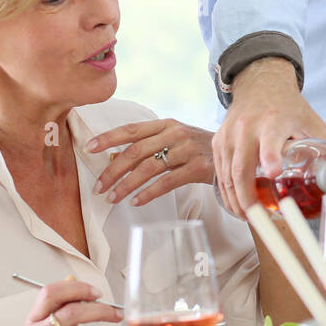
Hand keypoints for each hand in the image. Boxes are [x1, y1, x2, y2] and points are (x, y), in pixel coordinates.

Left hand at [87, 119, 214, 205]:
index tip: (89, 148)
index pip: (131, 130)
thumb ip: (150, 145)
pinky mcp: (198, 168)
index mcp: (166, 124)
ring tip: (113, 198)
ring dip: (127, 185)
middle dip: (113, 170)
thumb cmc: (199, 149)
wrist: (236, 154)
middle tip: (98, 187)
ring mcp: (187, 150)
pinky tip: (137, 202)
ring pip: (148, 168)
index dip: (108, 138)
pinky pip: (167, 182)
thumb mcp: (175, 139)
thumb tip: (115, 158)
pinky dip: (149, 193)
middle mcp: (175, 134)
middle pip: (136, 151)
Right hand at [213, 58, 325, 218]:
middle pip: (242, 167)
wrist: (260, 84)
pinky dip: (226, 190)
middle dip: (247, 197)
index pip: (270, 141)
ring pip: (227, 174)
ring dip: (235, 199)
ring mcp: (229, 134)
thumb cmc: (289, 107)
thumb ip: (325, 148)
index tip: (275, 173)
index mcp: (274, 121)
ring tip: (247, 216)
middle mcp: (247, 127)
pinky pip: (219, 170)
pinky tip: (236, 202)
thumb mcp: (312, 122)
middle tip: (256, 217)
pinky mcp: (219, 140)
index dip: (271, 157)